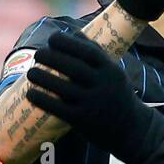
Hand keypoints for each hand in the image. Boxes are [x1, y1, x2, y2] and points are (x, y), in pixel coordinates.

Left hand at [25, 32, 140, 155]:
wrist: (132, 129)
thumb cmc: (117, 95)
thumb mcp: (114, 72)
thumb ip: (95, 53)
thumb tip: (72, 34)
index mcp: (111, 70)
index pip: (87, 51)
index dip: (67, 43)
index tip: (52, 39)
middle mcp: (103, 85)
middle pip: (72, 67)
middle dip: (51, 57)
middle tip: (38, 54)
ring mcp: (93, 103)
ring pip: (62, 87)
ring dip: (42, 77)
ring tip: (31, 72)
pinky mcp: (83, 120)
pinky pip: (58, 108)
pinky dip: (42, 99)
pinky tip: (31, 93)